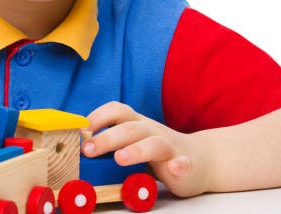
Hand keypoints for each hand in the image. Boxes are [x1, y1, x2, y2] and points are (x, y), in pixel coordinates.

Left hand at [81, 102, 211, 197]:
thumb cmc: (157, 150)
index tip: (81, 129)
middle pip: (130, 128)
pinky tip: (173, 168)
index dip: (98, 116)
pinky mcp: (186, 166)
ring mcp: (170, 148)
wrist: (201, 160)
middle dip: (107, 137)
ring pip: (154, 144)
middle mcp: (152, 131)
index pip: (117, 111)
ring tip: (120, 159)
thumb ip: (112, 140)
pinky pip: (183, 163)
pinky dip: (179, 165)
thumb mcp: (133, 141)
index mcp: (137, 124)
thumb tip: (79, 142)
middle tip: (89, 150)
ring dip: (137, 150)